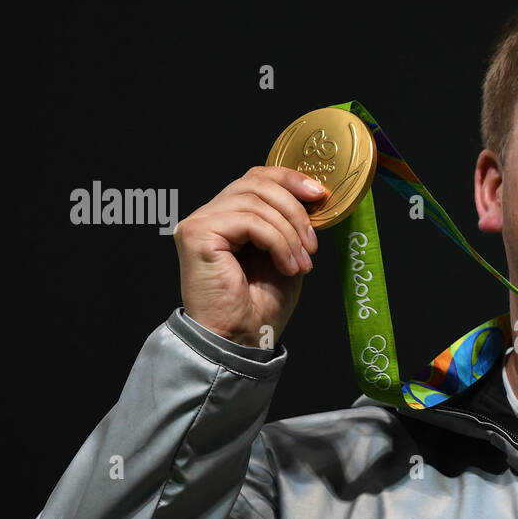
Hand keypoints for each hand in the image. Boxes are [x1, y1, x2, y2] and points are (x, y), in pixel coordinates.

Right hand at [173, 166, 325, 346]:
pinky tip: (286, 266)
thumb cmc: (260, 307)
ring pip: (256, 202)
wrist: (242, 340)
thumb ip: (290, 224)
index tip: (320, 195)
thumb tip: (313, 197)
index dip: (289, 179)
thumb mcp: (286, 255)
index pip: (256, 178)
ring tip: (302, 263)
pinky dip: (277, 242)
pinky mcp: (197, 234)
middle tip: (312, 245)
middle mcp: (209, 216)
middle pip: (256, 183)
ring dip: (289, 233)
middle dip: (295, 210)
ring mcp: (200, 223)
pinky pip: (249, 221)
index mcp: (228, 218)